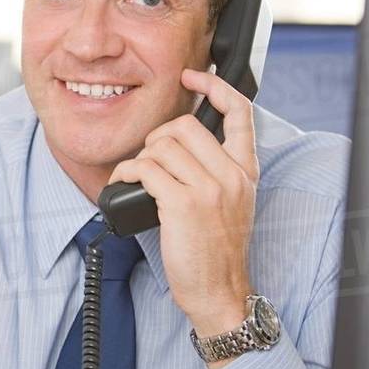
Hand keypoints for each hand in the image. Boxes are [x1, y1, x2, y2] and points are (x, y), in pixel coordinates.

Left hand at [107, 69, 258, 345]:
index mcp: (245, 172)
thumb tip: (178, 147)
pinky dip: (127, 172)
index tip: (194, 77)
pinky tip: (123, 183)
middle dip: (158, 136)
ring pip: (163, 146)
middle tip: (150, 158)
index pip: (240, 113)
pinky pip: (146, 169)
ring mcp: (209, 190)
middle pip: (186, 125)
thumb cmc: (217, 252)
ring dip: (140, 158)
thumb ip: (218, 173)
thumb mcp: (233, 205)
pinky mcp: (183, 205)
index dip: (215, 88)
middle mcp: (231, 176)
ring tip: (137, 177)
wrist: (220, 292)